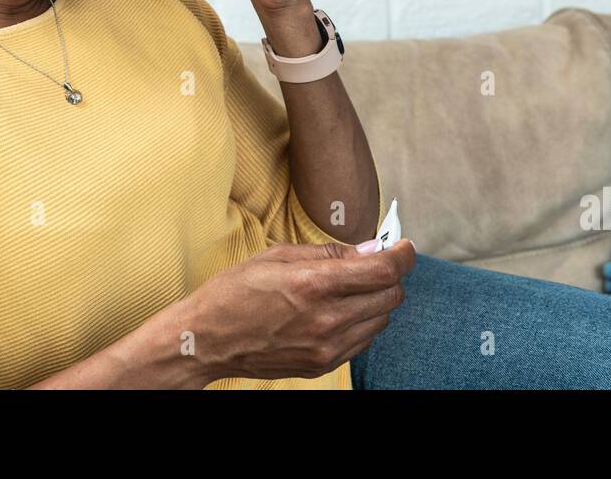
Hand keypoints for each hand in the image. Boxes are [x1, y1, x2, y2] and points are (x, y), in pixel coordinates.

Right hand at [186, 239, 415, 382]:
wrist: (206, 340)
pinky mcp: (322, 365)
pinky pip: (363, 341)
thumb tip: (372, 249)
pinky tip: (340, 310)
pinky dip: (363, 322)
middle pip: (391, 296)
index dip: (403, 255)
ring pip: (381, 320)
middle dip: (391, 275)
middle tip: (376, 263)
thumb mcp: (278, 255)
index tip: (404, 246)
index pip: (384, 272)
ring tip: (352, 287)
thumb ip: (330, 253)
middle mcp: (326, 320)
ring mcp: (326, 347)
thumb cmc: (236, 291)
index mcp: (314, 285)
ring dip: (377, 300)